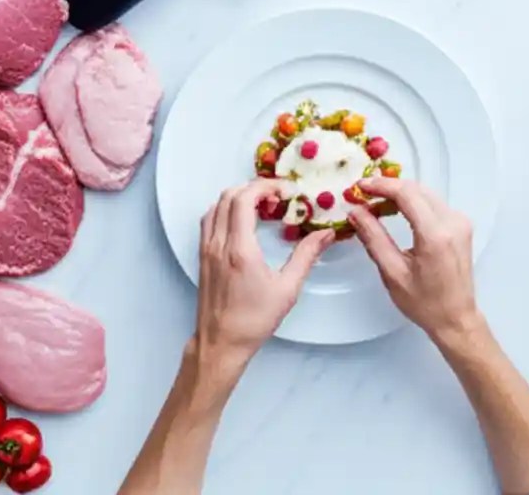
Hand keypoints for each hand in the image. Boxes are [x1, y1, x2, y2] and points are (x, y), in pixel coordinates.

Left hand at [194, 180, 335, 366]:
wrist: (221, 342)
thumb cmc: (253, 320)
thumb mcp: (287, 289)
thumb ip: (306, 256)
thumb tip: (325, 235)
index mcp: (240, 249)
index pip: (245, 199)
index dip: (265, 186)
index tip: (284, 191)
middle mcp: (219, 244)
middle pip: (229, 196)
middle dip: (254, 188)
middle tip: (276, 197)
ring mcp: (207, 249)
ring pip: (216, 205)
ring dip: (238, 197)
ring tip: (260, 206)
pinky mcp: (203, 256)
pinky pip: (209, 220)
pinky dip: (225, 210)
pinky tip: (241, 221)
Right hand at [348, 178, 480, 339]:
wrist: (456, 318)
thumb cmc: (425, 302)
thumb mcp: (392, 272)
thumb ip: (373, 237)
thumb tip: (356, 213)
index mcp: (435, 235)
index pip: (407, 194)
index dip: (381, 186)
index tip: (360, 187)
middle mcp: (452, 223)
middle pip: (417, 189)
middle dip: (388, 187)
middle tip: (363, 194)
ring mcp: (460, 222)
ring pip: (425, 193)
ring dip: (400, 193)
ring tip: (375, 202)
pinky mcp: (460, 226)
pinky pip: (433, 204)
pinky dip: (413, 202)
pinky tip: (396, 210)